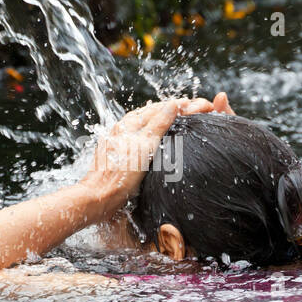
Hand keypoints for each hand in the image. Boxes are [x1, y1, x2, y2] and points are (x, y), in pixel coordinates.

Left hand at [79, 93, 234, 209]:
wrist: (100, 196)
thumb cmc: (121, 173)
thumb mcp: (145, 146)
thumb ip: (159, 124)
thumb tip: (174, 104)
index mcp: (131, 122)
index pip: (161, 107)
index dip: (182, 105)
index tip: (201, 105)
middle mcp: (124, 127)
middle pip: (154, 113)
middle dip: (174, 110)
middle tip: (195, 109)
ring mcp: (121, 140)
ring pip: (147, 124)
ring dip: (164, 120)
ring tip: (181, 120)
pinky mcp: (120, 153)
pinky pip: (141, 136)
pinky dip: (155, 134)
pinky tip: (161, 141)